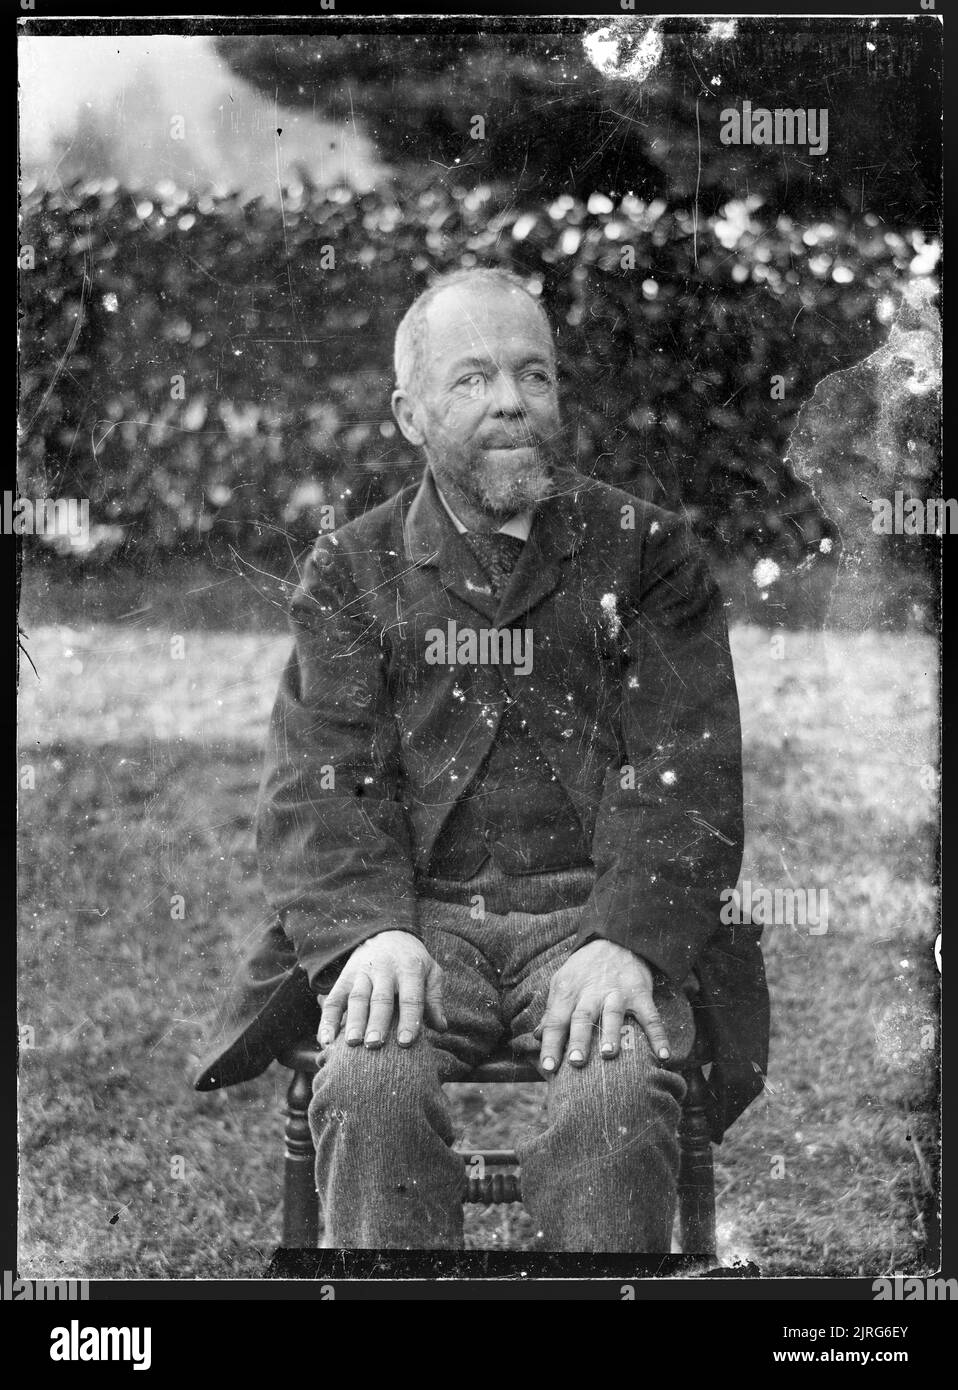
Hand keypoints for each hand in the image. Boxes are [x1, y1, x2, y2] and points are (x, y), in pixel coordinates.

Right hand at [318, 931, 445, 1050]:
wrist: (386, 934)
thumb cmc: (412, 962)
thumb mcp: (430, 972)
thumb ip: (434, 999)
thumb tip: (441, 1027)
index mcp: (410, 968)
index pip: (411, 996)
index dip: (409, 1019)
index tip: (405, 1042)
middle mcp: (384, 970)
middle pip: (380, 998)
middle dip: (377, 1022)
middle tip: (374, 1044)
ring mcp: (362, 973)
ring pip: (356, 998)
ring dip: (353, 1021)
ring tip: (352, 1043)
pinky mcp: (344, 978)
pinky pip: (334, 1000)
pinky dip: (327, 1021)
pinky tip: (325, 1040)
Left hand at [534, 940, 669, 1073]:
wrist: (616, 940)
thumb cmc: (585, 969)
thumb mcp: (563, 982)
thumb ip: (552, 1010)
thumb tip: (538, 1036)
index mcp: (569, 991)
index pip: (556, 1020)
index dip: (551, 1044)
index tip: (547, 1067)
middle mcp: (592, 992)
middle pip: (583, 1016)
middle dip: (579, 1039)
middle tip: (576, 1062)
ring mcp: (617, 993)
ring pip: (613, 1014)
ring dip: (611, 1033)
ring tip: (608, 1054)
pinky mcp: (640, 993)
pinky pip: (650, 1016)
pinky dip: (658, 1036)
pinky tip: (663, 1055)